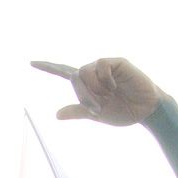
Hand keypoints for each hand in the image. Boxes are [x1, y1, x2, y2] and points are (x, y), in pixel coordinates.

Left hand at [32, 58, 162, 125]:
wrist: (146, 111)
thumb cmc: (123, 111)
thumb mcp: (97, 114)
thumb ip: (78, 111)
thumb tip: (57, 115)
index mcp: (87, 85)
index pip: (65, 73)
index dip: (49, 67)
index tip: (31, 62)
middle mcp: (94, 73)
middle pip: (74, 77)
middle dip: (82, 95)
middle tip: (96, 108)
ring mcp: (105, 67)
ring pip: (84, 72)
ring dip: (92, 89)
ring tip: (107, 97)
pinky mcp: (117, 63)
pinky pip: (100, 66)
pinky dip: (104, 79)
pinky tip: (114, 86)